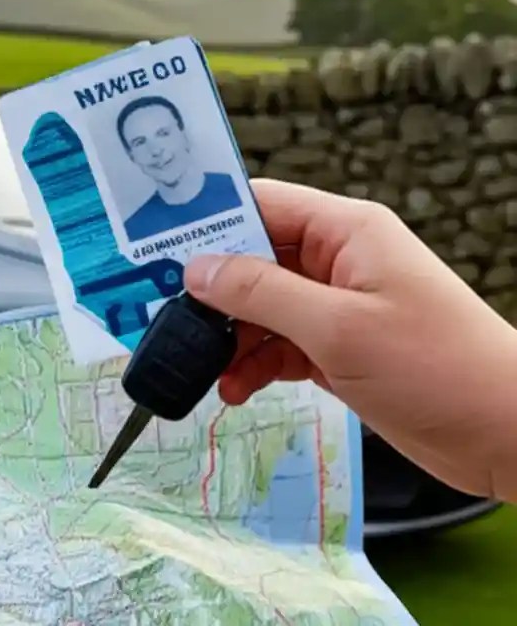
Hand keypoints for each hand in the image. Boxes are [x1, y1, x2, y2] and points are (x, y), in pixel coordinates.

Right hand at [183, 178, 516, 502]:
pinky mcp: (338, 348)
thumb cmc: (438, 368)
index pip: (260, 204)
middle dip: (211, 292)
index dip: (207, 222)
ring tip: (210, 372)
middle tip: (168, 322)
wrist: (506, 432)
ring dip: (230, 338)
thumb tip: (195, 270)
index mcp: (346, 231)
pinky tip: (238, 390)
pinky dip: (254, 364)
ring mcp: (338, 306)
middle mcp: (338, 260)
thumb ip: (261, 295)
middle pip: (252, 258)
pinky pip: (278, 344)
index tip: (155, 250)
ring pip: (260, 307)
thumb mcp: (338, 329)